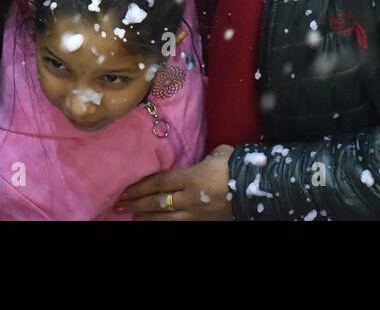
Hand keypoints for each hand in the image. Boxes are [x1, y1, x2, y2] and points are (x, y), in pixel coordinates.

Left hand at [116, 144, 233, 219]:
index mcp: (191, 177)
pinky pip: (180, 226)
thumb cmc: (237, 166)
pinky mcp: (204, 224)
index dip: (140, 186)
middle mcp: (189, 198)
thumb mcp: (218, 153)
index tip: (125, 189)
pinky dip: (165, 225)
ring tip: (133, 215)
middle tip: (121, 204)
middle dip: (137, 203)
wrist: (258, 188)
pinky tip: (155, 224)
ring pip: (165, 218)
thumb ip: (203, 156)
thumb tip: (200, 157)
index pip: (158, 182)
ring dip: (146, 217)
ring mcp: (196, 214)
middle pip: (157, 202)